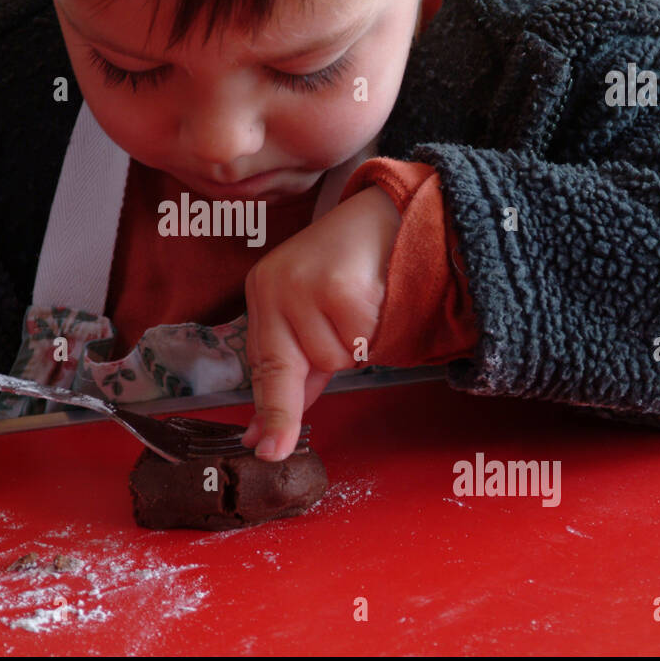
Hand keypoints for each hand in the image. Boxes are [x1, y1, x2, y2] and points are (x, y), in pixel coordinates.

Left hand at [242, 185, 400, 459]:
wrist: (396, 210)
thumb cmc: (354, 267)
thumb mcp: (314, 315)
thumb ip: (296, 375)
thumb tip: (266, 434)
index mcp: (263, 293)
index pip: (264, 367)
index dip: (272, 412)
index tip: (266, 450)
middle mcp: (275, 288)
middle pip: (303, 368)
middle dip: (327, 366)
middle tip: (339, 340)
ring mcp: (303, 286)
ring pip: (338, 358)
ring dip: (361, 342)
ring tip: (369, 301)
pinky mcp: (340, 288)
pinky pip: (364, 342)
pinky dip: (380, 329)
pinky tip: (383, 295)